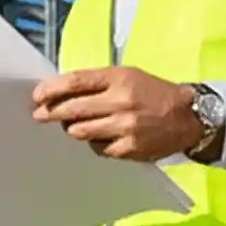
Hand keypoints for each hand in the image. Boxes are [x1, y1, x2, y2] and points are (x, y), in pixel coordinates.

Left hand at [31, 66, 203, 161]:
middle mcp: (120, 101)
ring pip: (80, 131)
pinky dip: (94, 142)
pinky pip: (97, 148)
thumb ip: (97, 82)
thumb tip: (61, 92)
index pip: (75, 81)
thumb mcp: (127, 76)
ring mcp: (124, 127)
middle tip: (39, 115)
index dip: (51, 89)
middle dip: (51, 112)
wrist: (188, 117)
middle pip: (72, 109)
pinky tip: (100, 137)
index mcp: (119, 78)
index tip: (37, 95)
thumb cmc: (152, 92)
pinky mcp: (129, 149)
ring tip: (74, 125)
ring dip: (72, 128)